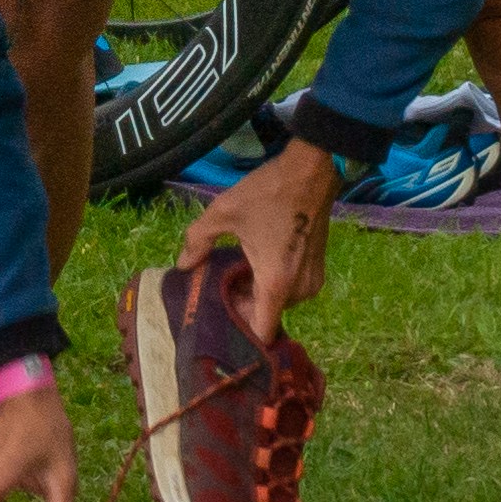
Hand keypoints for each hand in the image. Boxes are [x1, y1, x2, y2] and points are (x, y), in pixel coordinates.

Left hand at [180, 138, 340, 339]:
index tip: (218, 316)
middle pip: (266, 314)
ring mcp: (312, 279)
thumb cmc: (267, 192)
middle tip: (217, 285)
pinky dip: (272, 280)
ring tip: (233, 270)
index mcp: (276, 283)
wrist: (312, 169)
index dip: (238, 328)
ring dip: (256, 290)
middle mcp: (299, 290)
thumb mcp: (223, 213)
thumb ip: (198, 241)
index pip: (262, 332)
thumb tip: (182, 265)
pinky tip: (254, 259)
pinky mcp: (318, 267)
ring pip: (278, 300)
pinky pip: (290, 286)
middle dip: (242, 303)